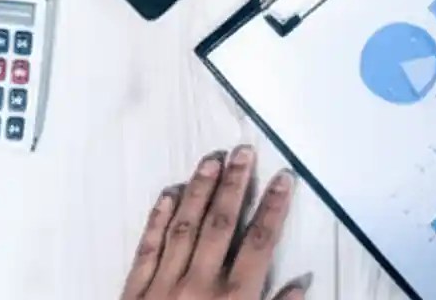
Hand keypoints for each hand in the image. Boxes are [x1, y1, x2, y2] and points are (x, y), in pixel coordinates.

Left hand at [120, 145, 306, 299]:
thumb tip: (301, 286)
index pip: (258, 245)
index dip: (272, 209)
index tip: (282, 178)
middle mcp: (199, 287)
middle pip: (221, 225)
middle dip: (235, 185)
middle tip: (244, 150)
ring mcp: (163, 286)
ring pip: (184, 226)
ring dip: (199, 190)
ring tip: (211, 159)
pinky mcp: (134, 293)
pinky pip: (148, 247)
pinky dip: (158, 218)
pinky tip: (168, 193)